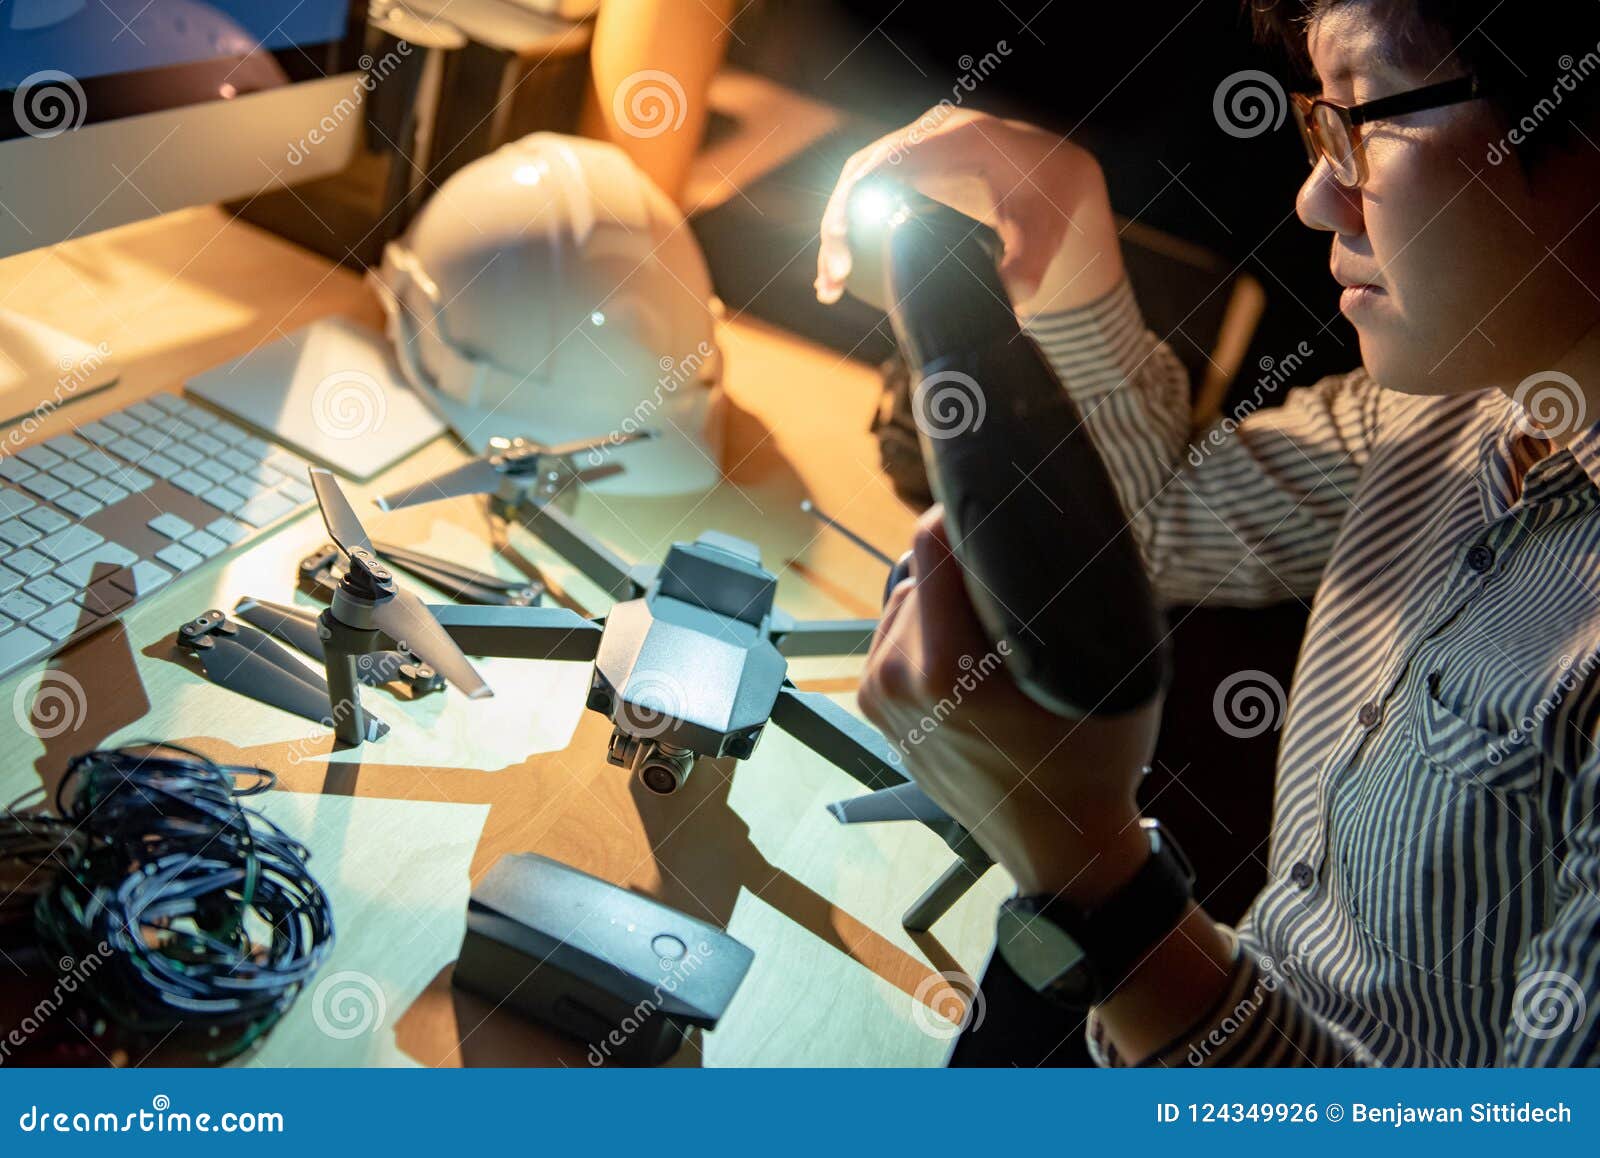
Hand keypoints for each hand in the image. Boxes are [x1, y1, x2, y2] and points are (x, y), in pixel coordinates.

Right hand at [815, 109, 1122, 314]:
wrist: (1053, 177)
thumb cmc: (1049, 199)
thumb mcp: (1045, 232)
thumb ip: (1030, 263)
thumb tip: (1012, 298)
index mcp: (965, 136)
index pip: (897, 155)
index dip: (863, 191)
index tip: (845, 234)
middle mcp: (932, 133)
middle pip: (865, 168)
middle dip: (841, 221)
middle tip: (836, 274)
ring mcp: (915, 148)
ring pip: (857, 183)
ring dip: (837, 232)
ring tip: (829, 286)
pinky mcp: (906, 168)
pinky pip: (864, 191)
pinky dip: (848, 231)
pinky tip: (835, 275)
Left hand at [857, 506, 1161, 902]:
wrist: (1059, 846)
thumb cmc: (1090, 763)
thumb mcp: (1098, 673)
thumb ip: (1067, 600)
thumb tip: (1049, 528)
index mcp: (947, 667)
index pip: (933, 542)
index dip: (967, 511)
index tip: (998, 502)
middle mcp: (899, 677)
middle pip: (923, 569)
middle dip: (966, 560)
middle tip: (1012, 567)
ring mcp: (880, 695)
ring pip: (907, 599)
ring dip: (945, 595)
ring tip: (994, 619)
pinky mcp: (875, 707)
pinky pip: (897, 635)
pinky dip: (929, 628)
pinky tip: (970, 648)